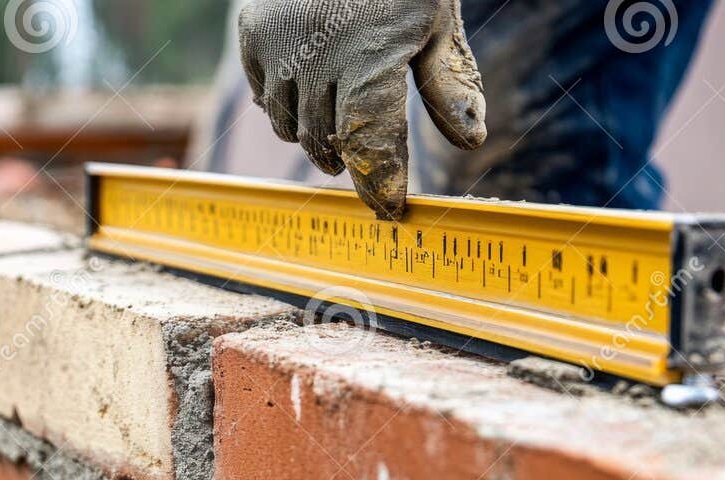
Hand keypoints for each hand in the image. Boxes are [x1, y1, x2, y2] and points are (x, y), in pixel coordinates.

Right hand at [238, 0, 486, 219]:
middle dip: (350, 162)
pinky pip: (265, 97)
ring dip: (314, 139)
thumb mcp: (437, 24)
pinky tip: (307, 92)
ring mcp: (281, 46)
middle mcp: (320, 56)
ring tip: (336, 130)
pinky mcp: (254, 33)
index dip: (380, 182)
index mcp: (372, 55)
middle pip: (327, 141)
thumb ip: (447, 84)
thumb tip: (471, 141)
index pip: (369, 141)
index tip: (390, 210)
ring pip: (290, 127)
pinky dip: (283, 107)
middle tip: (369, 167)